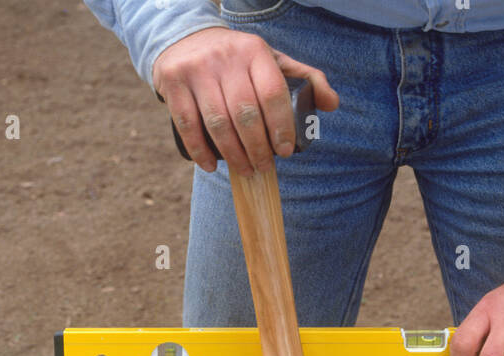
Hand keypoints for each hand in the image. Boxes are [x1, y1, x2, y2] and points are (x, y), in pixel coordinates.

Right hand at [153, 29, 338, 176]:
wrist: (185, 38)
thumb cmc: (237, 60)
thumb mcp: (270, 60)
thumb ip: (304, 79)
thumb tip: (331, 104)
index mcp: (254, 51)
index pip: (272, 93)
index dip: (281, 127)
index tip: (285, 151)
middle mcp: (225, 57)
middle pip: (245, 113)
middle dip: (258, 148)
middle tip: (264, 166)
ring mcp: (196, 69)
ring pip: (218, 122)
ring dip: (234, 155)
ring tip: (245, 170)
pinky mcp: (172, 82)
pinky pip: (188, 124)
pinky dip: (200, 151)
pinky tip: (211, 166)